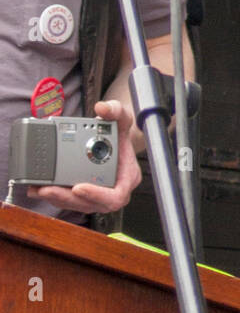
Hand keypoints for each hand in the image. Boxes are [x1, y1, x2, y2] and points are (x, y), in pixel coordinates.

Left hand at [27, 99, 141, 216]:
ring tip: (39, 188)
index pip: (116, 196)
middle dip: (67, 198)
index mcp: (127, 177)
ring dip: (57, 199)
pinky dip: (54, 196)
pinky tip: (38, 187)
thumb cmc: (120, 132)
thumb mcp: (121, 116)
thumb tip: (102, 108)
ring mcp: (98, 194)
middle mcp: (113, 190)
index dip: (97, 196)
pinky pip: (69, 200)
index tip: (79, 187)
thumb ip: (115, 109)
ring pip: (77, 205)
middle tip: (48, 189)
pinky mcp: (84, 194)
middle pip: (92, 205)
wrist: (115, 139)